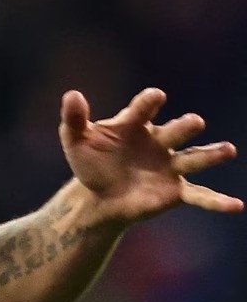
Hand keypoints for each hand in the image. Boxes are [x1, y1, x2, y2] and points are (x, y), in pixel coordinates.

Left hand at [59, 88, 241, 224]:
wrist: (97, 197)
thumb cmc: (90, 162)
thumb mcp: (76, 140)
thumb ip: (74, 118)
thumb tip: (72, 95)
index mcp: (135, 124)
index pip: (143, 109)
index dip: (149, 103)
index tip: (156, 96)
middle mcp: (159, 142)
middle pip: (175, 131)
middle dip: (184, 127)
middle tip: (195, 122)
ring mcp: (170, 166)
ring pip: (194, 158)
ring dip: (210, 154)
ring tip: (228, 150)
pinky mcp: (175, 190)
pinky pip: (200, 196)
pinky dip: (217, 202)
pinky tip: (237, 206)